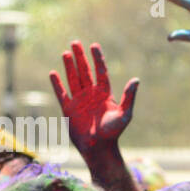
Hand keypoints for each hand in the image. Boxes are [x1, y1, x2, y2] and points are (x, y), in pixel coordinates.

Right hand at [49, 41, 138, 158]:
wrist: (99, 148)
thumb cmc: (113, 133)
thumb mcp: (124, 114)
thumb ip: (129, 97)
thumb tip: (136, 80)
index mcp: (104, 94)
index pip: (101, 72)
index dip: (98, 59)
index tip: (94, 45)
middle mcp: (91, 95)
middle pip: (85, 72)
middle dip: (81, 57)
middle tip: (75, 42)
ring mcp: (79, 101)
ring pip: (73, 79)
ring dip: (69, 66)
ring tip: (66, 53)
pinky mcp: (68, 109)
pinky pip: (61, 93)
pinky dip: (57, 84)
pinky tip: (53, 73)